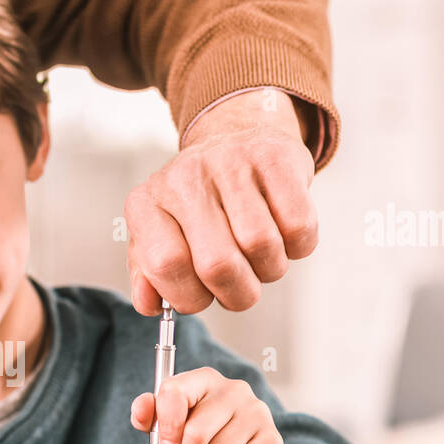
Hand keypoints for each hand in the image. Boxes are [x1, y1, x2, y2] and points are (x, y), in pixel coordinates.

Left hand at [125, 89, 317, 314]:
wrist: (235, 138)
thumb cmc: (196, 201)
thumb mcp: (159, 234)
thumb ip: (148, 275)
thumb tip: (149, 304)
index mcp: (146, 203)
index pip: (166, 265)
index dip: (190, 296)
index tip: (202, 296)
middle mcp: (183, 178)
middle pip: (218, 265)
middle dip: (237, 294)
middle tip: (241, 287)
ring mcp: (230, 162)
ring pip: (261, 246)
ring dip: (270, 269)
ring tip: (262, 257)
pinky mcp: (275, 157)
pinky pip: (298, 225)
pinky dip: (298, 246)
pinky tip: (284, 234)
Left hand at [131, 367, 312, 443]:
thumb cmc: (202, 436)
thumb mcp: (170, 423)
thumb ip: (149, 415)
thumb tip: (141, 410)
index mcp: (203, 379)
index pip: (174, 393)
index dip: (166, 428)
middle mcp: (233, 390)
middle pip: (196, 433)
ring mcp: (256, 413)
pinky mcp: (271, 440)